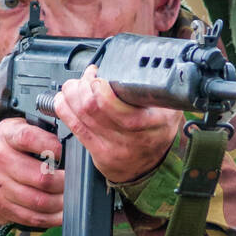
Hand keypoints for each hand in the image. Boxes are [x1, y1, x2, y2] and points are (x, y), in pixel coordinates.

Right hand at [0, 118, 63, 235]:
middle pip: (41, 177)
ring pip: (40, 201)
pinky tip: (63, 213)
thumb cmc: (0, 154)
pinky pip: (33, 217)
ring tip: (73, 197)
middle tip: (78, 181)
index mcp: (5, 135)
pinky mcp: (0, 207)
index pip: (28, 137)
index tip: (65, 152)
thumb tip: (71, 139)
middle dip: (65, 182)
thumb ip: (36, 133)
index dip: (51, 146)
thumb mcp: (11, 134)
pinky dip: (53, 218)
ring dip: (62, 202)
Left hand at [53, 64, 182, 185]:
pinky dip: (65, 108)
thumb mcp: (170, 109)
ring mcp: (112, 147)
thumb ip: (157, 91)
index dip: (99, 84)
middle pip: (91, 105)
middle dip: (83, 83)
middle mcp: (130, 137)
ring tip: (78, 84)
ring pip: (80, 114)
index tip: (99, 74)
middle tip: (88, 76)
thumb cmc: (159, 133)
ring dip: (72, 93)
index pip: (114, 103)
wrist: (153, 167)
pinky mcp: (97, 153)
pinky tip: (65, 98)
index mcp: (150, 123)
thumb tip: (140, 67)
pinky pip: (74, 127)